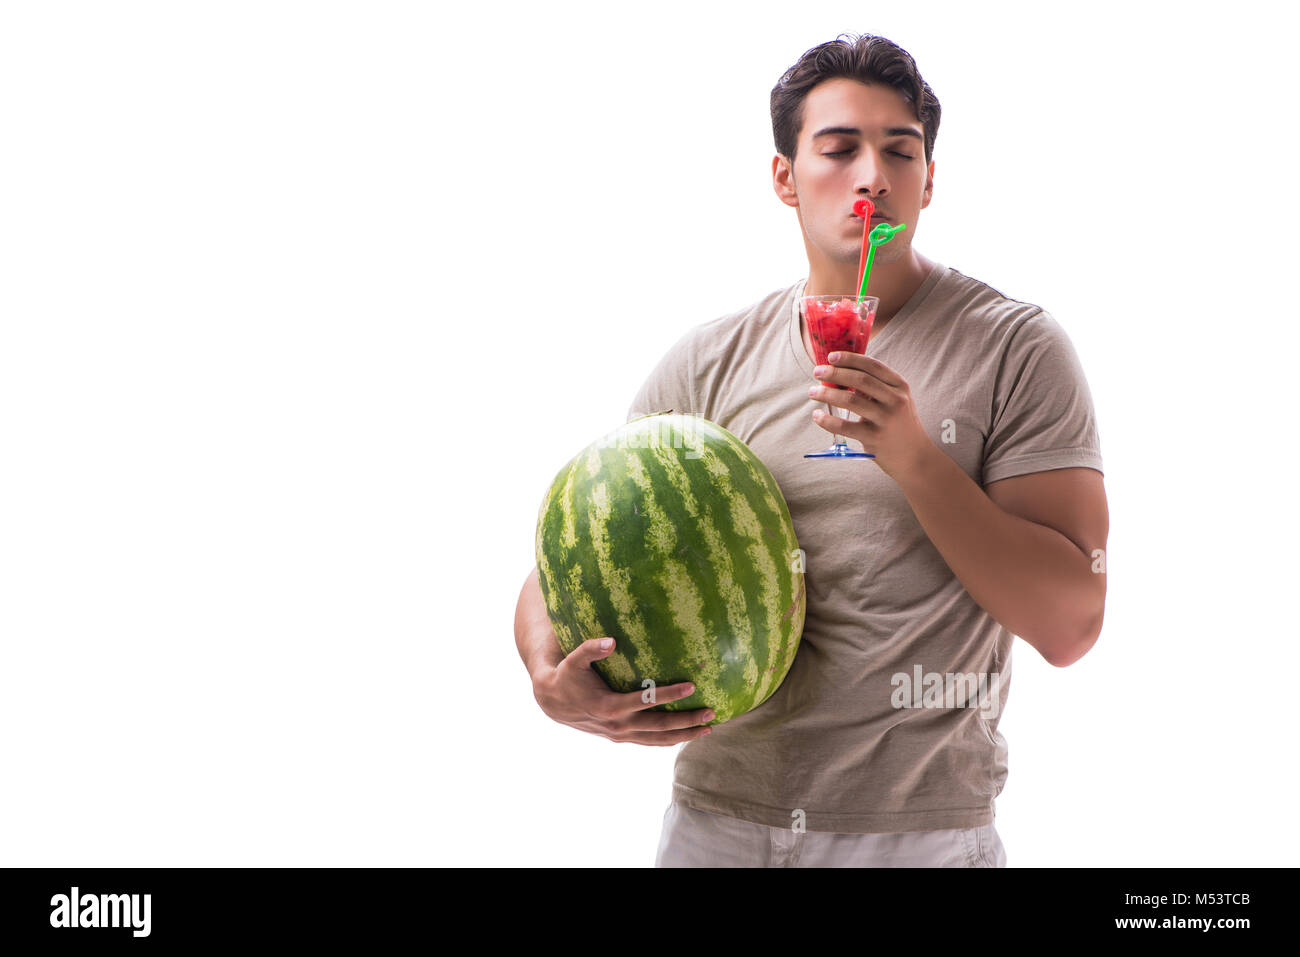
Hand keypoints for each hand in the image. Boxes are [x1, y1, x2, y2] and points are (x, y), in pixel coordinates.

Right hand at [532, 637, 714, 745]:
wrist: (553, 702)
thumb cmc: (567, 675)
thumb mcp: (573, 660)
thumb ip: (590, 649)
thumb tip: (611, 640)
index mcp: (609, 706)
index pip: (646, 701)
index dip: (669, 695)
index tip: (691, 686)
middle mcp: (617, 725)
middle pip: (659, 726)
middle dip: (687, 721)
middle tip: (711, 712)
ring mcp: (620, 734)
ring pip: (657, 740)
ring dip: (684, 735)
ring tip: (709, 729)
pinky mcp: (621, 737)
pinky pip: (649, 742)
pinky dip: (669, 740)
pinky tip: (687, 735)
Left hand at [809, 351, 933, 480]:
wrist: (915, 457)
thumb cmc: (899, 425)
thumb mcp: (896, 400)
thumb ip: (875, 387)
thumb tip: (841, 373)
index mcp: (900, 386)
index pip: (872, 366)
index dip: (850, 359)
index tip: (831, 356)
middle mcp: (895, 400)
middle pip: (860, 380)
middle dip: (835, 373)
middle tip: (817, 372)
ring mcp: (885, 419)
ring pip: (850, 401)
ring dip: (827, 394)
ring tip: (813, 392)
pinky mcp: (874, 438)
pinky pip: (845, 426)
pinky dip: (827, 420)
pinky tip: (817, 415)